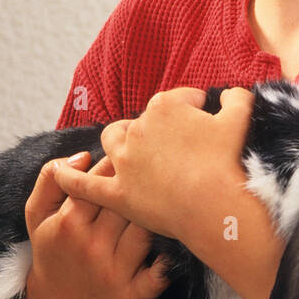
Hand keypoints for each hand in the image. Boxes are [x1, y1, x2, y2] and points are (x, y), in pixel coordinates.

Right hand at [23, 150, 170, 298]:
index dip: (117, 167)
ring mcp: (114, 272)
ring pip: (147, 229)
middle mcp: (91, 246)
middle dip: (141, 186)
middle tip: (152, 174)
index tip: (128, 160)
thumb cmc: (52, 252)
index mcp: (68, 223)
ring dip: (158, 214)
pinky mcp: (132, 296)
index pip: (100, 182)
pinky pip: (160, 274)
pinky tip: (175, 243)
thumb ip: (49, 179)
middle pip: (127, 203)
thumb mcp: (36, 216)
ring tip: (163, 201)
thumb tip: (83, 156)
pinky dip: (170, 260)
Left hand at [51, 86, 255, 246]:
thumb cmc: (228, 161)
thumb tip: (231, 93)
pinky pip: (85, 185)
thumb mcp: (239, 120)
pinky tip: (59, 172)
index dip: (196, 110)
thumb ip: (237, 99)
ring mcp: (125, 162)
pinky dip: (69, 178)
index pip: (180, 100)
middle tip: (183, 147)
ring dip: (119, 141)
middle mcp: (138, 129)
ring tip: (133, 150)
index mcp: (165, 107)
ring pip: (112, 141)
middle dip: (161, 129)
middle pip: (146, 121)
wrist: (216, 205)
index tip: (208, 123)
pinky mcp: (118, 194)